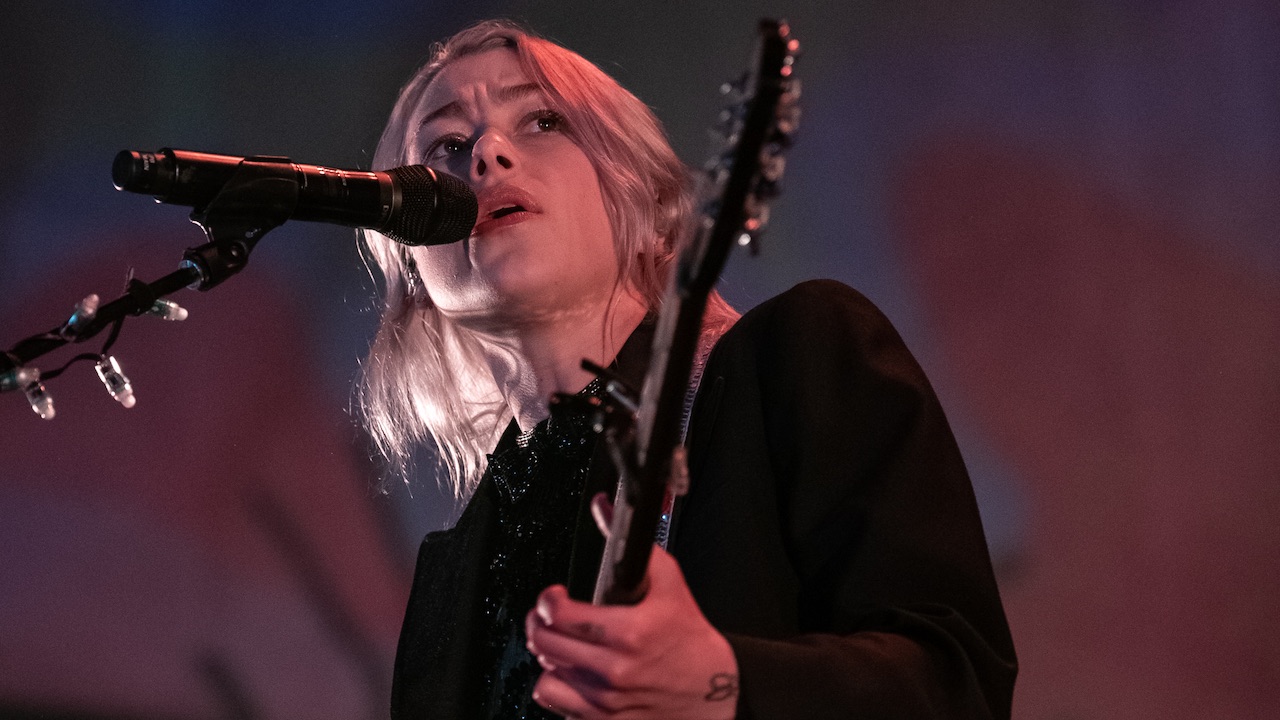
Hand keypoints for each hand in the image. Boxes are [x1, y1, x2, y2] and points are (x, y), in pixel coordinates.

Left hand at [525, 497, 739, 718]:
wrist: (711, 693)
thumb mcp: (670, 585)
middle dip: (540, 623)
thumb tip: (606, 508)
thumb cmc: (689, 639)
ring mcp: (605, 699)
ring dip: (549, 654)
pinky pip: (554, 700)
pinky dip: (553, 684)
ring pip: (546, 672)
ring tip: (563, 643)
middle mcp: (614, 668)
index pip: (560, 615)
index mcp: (629, 632)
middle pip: (545, 643)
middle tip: (550, 616)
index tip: (555, 596)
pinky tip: (567, 671)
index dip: (548, 601)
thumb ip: (636, 546)